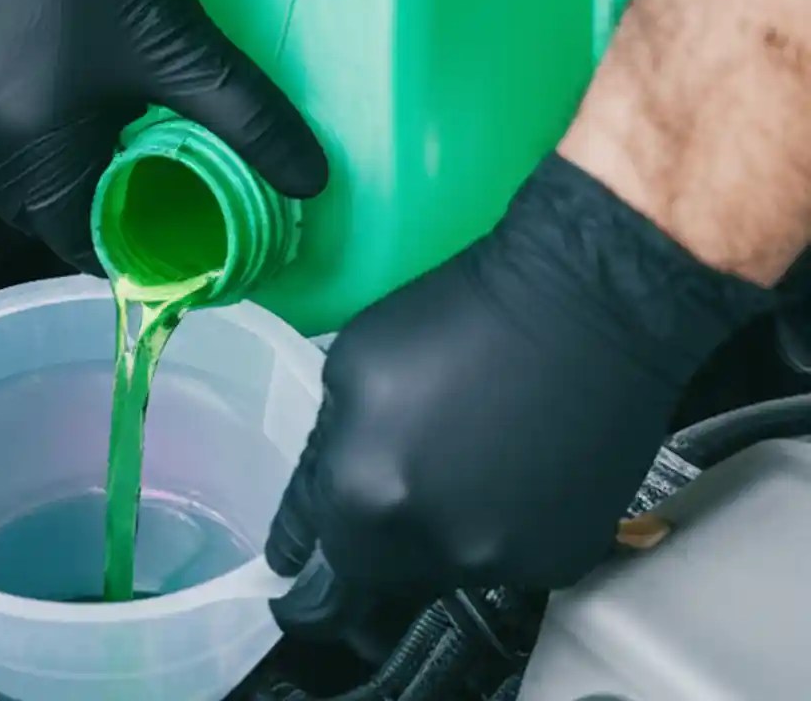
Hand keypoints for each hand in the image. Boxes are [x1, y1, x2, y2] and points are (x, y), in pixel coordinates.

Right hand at [0, 0, 327, 272]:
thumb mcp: (170, 44)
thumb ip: (242, 114)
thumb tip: (307, 177)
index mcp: (26, 152)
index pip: (77, 244)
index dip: (130, 250)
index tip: (172, 236)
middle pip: (40, 209)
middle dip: (98, 206)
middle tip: (154, 183)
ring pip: (11, 163)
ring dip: (61, 160)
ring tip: (117, 127)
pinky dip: (28, 118)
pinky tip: (66, 76)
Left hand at [265, 154, 770, 638]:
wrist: (590, 305)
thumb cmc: (456, 318)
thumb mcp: (351, 369)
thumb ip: (324, 456)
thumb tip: (311, 524)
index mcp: (366, 498)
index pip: (320, 571)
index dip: (306, 575)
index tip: (298, 583)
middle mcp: (433, 548)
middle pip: (381, 578)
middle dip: (373, 544)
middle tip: (393, 494)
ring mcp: (504, 562)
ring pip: (445, 573)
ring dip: (438, 538)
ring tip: (464, 470)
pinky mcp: (562, 559)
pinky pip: (508, 563)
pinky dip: (499, 532)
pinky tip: (514, 477)